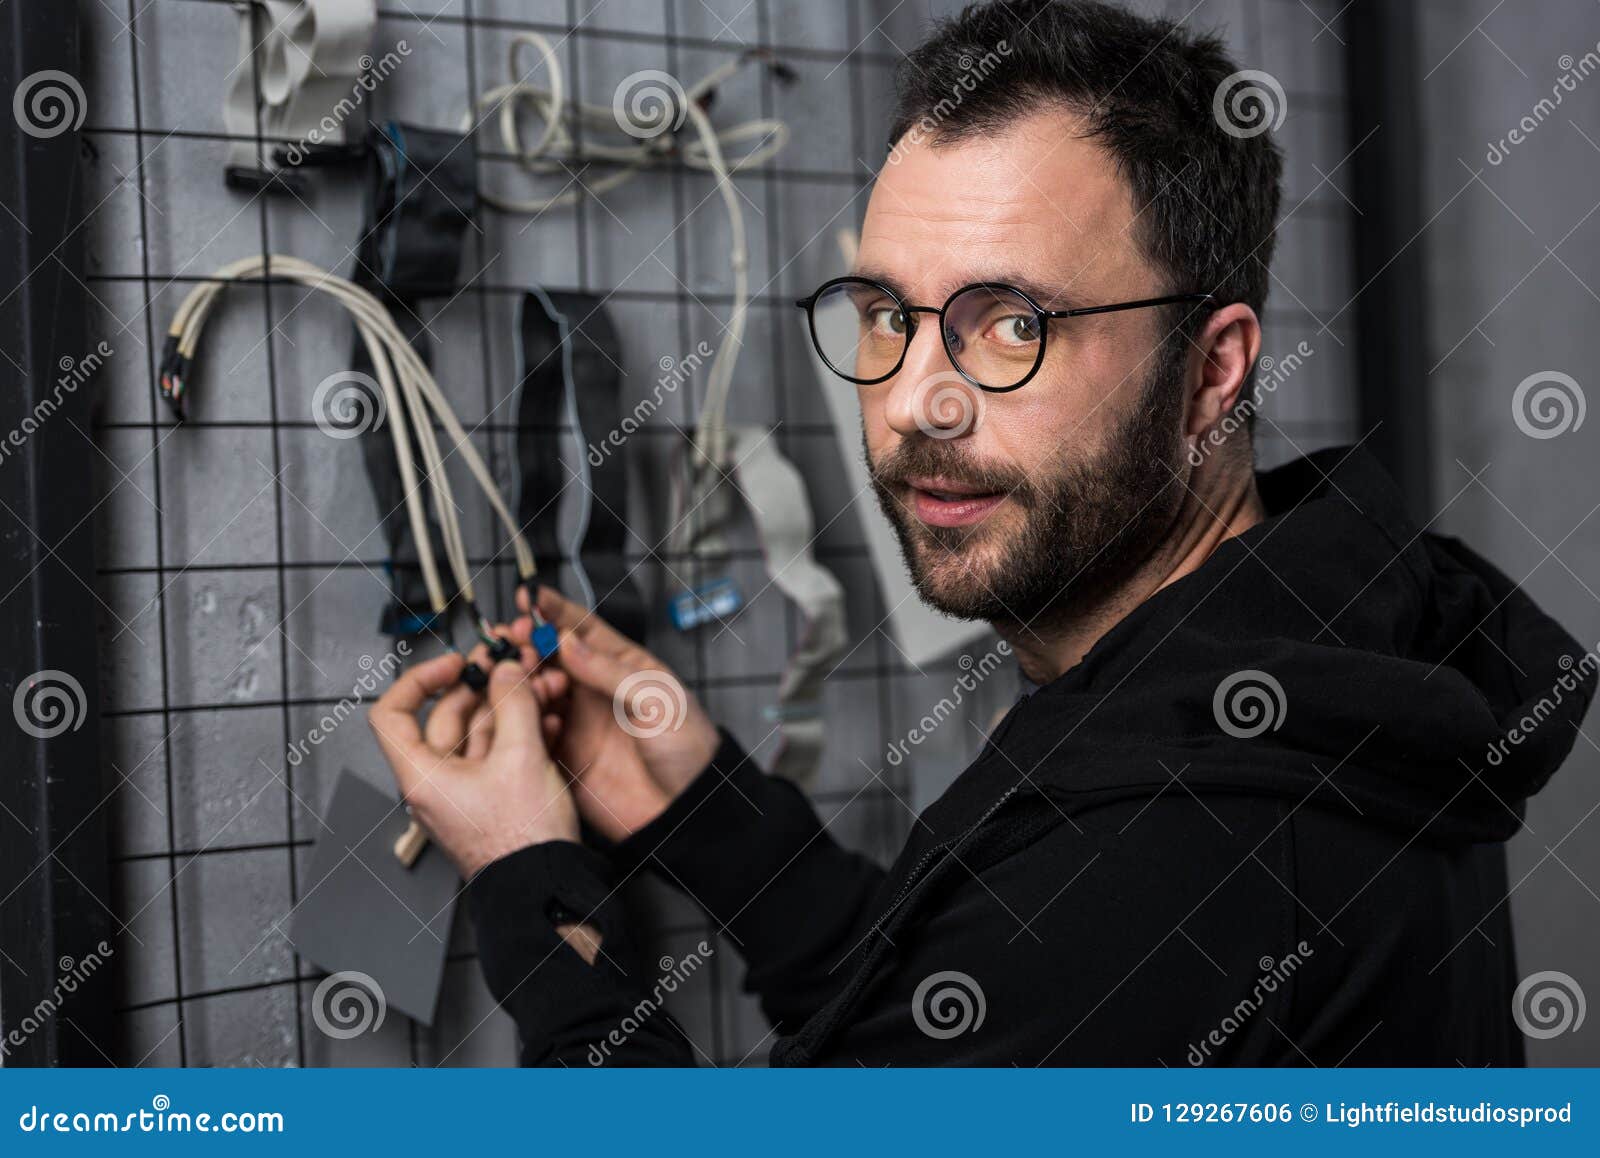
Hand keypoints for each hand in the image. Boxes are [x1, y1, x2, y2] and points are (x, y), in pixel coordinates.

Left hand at [369, 647, 577, 877]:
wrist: (546, 886)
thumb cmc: (522, 842)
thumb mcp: (520, 757)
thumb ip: (512, 703)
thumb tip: (505, 672)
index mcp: (422, 776)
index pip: (392, 714)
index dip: (419, 680)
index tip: (453, 665)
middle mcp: (436, 784)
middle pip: (446, 718)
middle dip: (482, 687)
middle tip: (510, 664)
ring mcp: (465, 792)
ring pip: (479, 733)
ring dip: (509, 706)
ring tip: (541, 686)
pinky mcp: (492, 798)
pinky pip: (498, 754)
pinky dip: (519, 732)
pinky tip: (547, 718)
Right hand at [504, 585, 718, 841]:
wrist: (686, 809)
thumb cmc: (687, 747)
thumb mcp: (656, 698)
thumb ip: (608, 671)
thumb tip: (567, 641)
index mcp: (621, 666)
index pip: (582, 629)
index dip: (553, 611)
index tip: (528, 596)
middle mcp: (593, 690)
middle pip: (550, 657)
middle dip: (527, 643)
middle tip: (511, 637)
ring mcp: (576, 721)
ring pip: (535, 691)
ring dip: (520, 678)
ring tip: (514, 672)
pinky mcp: (563, 754)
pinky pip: (532, 730)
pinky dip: (522, 718)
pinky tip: (522, 712)